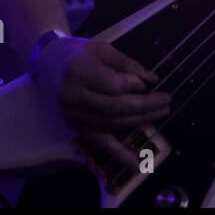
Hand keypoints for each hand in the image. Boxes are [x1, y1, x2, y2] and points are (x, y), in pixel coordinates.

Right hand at [35, 35, 170, 171]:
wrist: (48, 64)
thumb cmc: (78, 53)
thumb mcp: (102, 49)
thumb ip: (127, 64)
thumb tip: (151, 81)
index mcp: (79, 72)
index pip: (114, 86)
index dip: (135, 85)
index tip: (147, 82)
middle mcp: (73, 97)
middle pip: (115, 108)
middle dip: (145, 106)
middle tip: (167, 101)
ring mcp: (73, 115)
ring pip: (111, 124)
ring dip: (139, 120)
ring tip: (161, 113)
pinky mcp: (76, 127)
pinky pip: (99, 142)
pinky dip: (119, 155)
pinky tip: (136, 165)